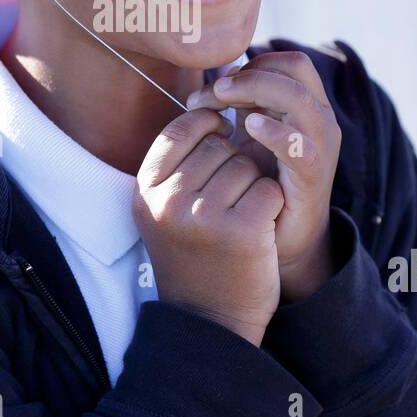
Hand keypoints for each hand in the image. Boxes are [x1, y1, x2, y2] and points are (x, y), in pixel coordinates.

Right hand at [133, 108, 285, 345]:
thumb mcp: (165, 206)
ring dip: (253, 185)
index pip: (181, 128)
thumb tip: (207, 98)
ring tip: (240, 217)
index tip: (220, 142)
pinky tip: (259, 229)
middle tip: (227, 200)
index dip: (208, 127)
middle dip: (233, 163)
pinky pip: (269, 189)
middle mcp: (168, 200)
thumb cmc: (193, 252)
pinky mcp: (242, 230)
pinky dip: (271, 205)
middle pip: (219, 145)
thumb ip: (177, 160)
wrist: (210, 318)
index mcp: (145, 188)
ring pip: (247, 164)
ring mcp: (204, 216)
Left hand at [184, 52, 341, 302]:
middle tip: (214, 92)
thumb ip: (238, 107)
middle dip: (249, 73)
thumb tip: (214, 76)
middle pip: (295, 68)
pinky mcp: (314, 176)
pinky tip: (248, 128)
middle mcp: (319, 119)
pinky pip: (301, 145)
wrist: (281, 241)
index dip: (249, 65)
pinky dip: (274, 131)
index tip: (214, 87)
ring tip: (223, 100)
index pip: (284, 62)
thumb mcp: (248, 138)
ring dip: (255, 91)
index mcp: (305, 106)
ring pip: (298, 98)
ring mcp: (320, 146)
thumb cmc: (260, 186)